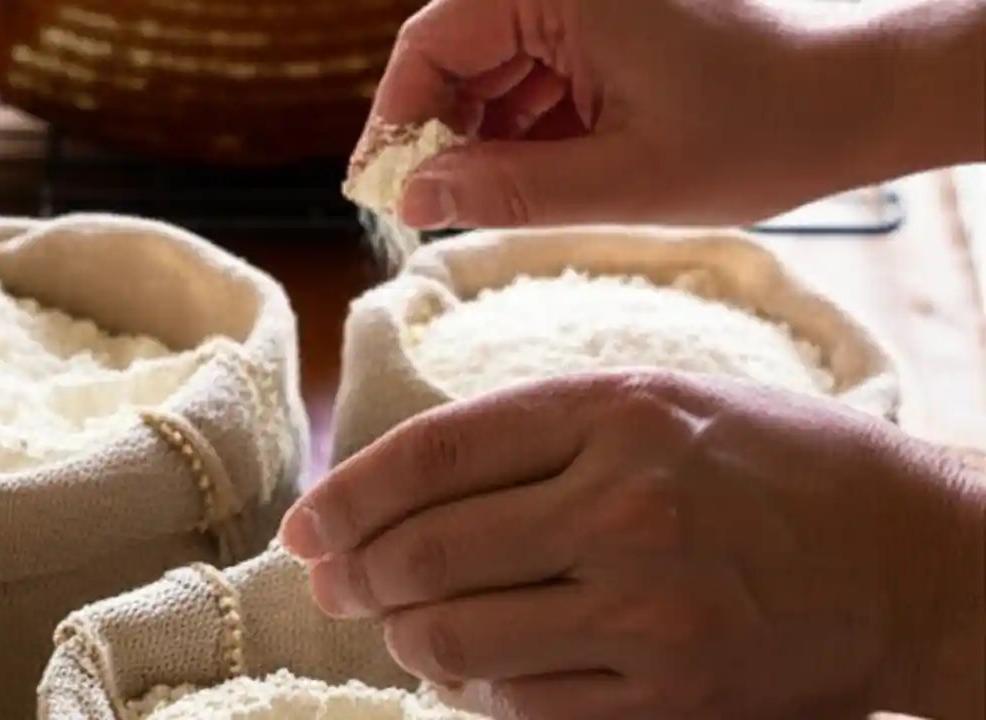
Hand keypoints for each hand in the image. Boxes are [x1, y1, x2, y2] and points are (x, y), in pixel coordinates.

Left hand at [281, 371, 984, 718]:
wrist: (914, 557)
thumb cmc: (776, 464)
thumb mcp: (658, 401)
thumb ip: (533, 432)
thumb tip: (400, 490)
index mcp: (616, 412)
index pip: (433, 456)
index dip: (345, 494)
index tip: (304, 526)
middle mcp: (626, 509)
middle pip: (427, 555)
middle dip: (356, 576)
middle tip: (336, 583)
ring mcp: (649, 612)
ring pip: (457, 642)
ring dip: (407, 636)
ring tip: (404, 623)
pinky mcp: (670, 699)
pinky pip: (520, 706)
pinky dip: (473, 690)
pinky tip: (476, 667)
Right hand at [363, 0, 985, 228]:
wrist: (853, 103)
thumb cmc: (759, 131)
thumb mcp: (624, 180)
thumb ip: (508, 190)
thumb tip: (413, 198)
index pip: (434, 42)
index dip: (398, 120)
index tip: (382, 191)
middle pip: (455, 55)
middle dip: (442, 135)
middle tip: (434, 211)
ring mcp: (583, 5)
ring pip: (491, 73)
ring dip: (485, 141)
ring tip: (502, 202)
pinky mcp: (602, 29)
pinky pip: (532, 80)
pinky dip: (525, 134)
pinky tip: (542, 178)